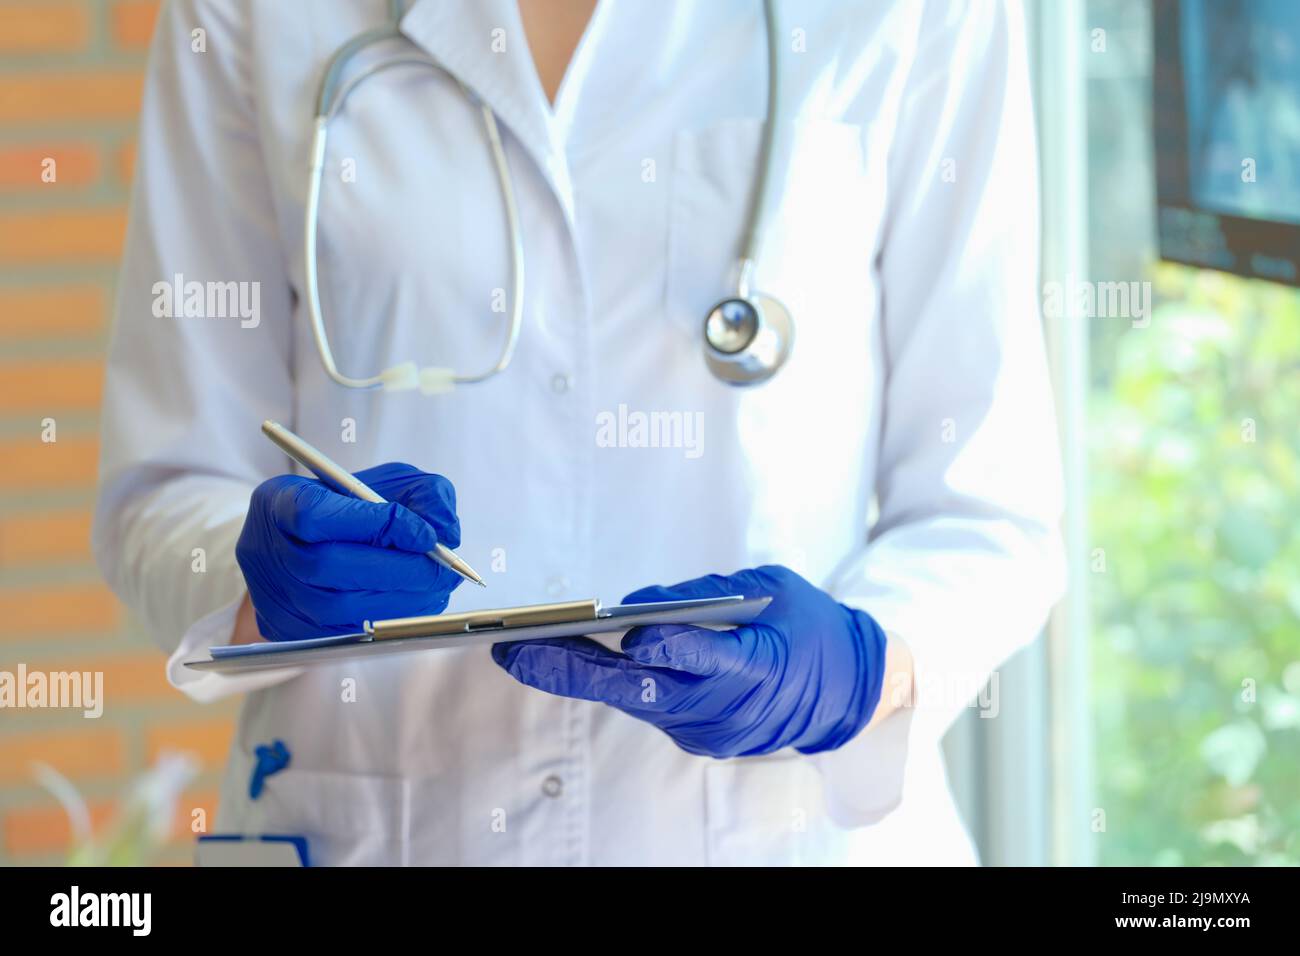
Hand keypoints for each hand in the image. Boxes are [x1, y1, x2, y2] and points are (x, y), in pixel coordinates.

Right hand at [235, 462, 461, 641]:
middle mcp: (271, 551)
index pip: (318, 514)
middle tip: (443, 569)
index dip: (376, 523)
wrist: (300, 547)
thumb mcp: (387, 483)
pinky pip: (346, 632)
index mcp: (282, 504)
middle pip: (330, 566)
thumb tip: (445, 531)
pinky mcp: (291, 630)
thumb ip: (423, 494)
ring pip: (341, 607)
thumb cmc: (349, 509)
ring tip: (436, 585)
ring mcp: (278, 596)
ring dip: (400, 599)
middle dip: (399, 570)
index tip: (425, 534)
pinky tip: (417, 603)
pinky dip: (390, 619)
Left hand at [492, 566, 886, 756]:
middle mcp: (728, 710)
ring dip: (577, 676)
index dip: (667, 645)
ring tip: (523, 649)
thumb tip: (633, 606)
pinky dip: (612, 683)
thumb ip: (704, 595)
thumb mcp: (771, 589)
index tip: (625, 631)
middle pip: (642, 691)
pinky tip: (570, 660)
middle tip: (516, 651)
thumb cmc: (812, 629)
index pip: (705, 659)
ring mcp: (711, 731)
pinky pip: (647, 706)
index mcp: (759, 667)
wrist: (850, 693)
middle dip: (573, 671)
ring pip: (633, 702)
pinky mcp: (698, 738)